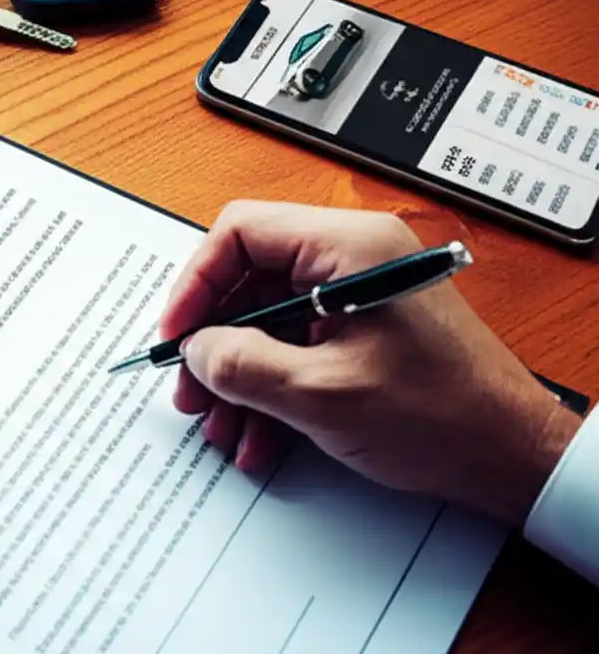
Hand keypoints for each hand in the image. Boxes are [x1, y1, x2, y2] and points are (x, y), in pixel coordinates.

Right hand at [161, 201, 579, 525]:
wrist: (509, 454)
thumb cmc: (441, 414)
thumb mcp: (320, 394)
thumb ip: (242, 366)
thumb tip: (196, 351)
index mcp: (347, 247)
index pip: (240, 232)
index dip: (195, 283)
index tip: (177, 332)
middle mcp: (352, 258)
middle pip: (249, 280)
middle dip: (214, 342)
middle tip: (190, 387)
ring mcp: (359, 294)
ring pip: (268, 322)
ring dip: (238, 376)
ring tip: (221, 426)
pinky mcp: (363, 329)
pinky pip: (296, 347)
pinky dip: (271, 388)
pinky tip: (260, 436)